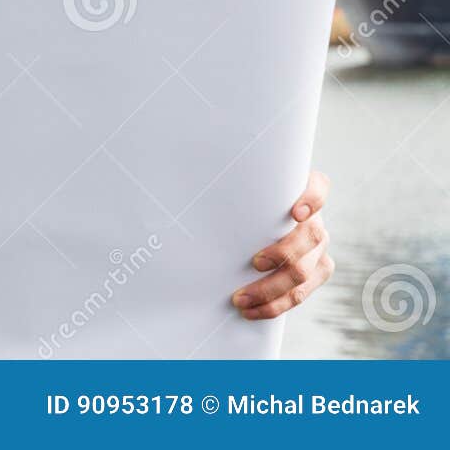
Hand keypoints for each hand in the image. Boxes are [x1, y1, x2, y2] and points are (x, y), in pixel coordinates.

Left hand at [231, 170, 332, 319]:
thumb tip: (177, 184)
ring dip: (275, 289)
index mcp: (299, 192)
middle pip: (312, 236)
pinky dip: (279, 304)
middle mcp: (314, 219)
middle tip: (254, 263)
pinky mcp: (316, 269)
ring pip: (308, 270)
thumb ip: (223, 189)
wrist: (253, 224)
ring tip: (242, 299)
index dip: (313, 199)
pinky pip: (305, 291)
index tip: (296, 213)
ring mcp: (318, 247)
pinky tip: (256, 311)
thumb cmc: (236, 204)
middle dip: (284, 253)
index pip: (318, 187)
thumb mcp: (233, 192)